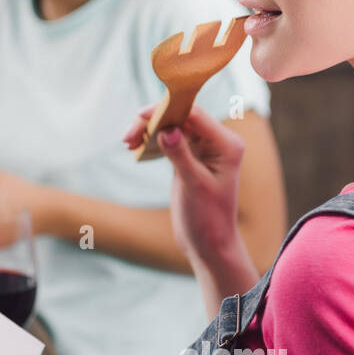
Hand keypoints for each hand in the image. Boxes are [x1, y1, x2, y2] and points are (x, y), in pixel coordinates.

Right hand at [123, 102, 244, 267]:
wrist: (209, 244)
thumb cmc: (207, 218)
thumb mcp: (194, 186)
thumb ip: (181, 155)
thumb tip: (167, 130)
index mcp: (226, 145)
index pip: (194, 114)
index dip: (166, 110)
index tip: (140, 116)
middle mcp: (216, 142)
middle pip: (180, 117)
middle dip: (153, 122)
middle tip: (127, 137)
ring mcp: (202, 149)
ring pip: (172, 127)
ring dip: (149, 131)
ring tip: (127, 143)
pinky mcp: (188, 158)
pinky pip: (168, 140)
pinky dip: (151, 142)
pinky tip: (136, 148)